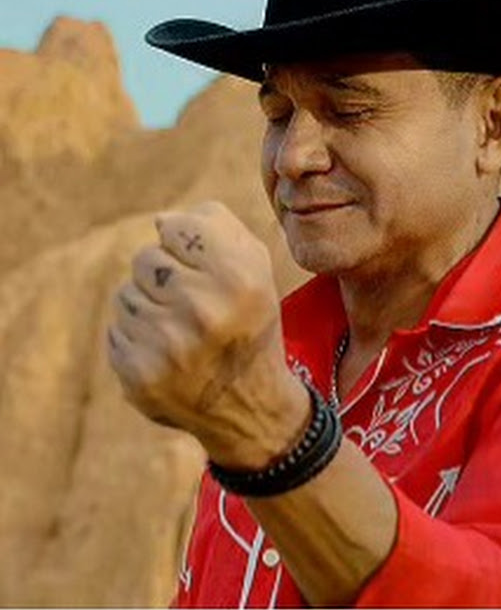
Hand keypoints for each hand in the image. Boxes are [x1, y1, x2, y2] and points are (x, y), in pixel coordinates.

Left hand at [108, 200, 308, 468]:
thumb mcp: (256, 266)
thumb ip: (215, 226)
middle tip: (190, 300)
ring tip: (179, 327)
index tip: (199, 262)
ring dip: (148, 305)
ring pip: (125, 294)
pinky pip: (116, 331)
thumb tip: (161, 221)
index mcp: (238, 279)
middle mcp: (204, 311)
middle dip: (163, 272)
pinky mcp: (140, 376)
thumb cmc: (248, 320)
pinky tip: (167, 351)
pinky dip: (137, 337)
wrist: (250, 405)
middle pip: (145, 258)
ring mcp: (168, 347)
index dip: (184, 241)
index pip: (175, 226)